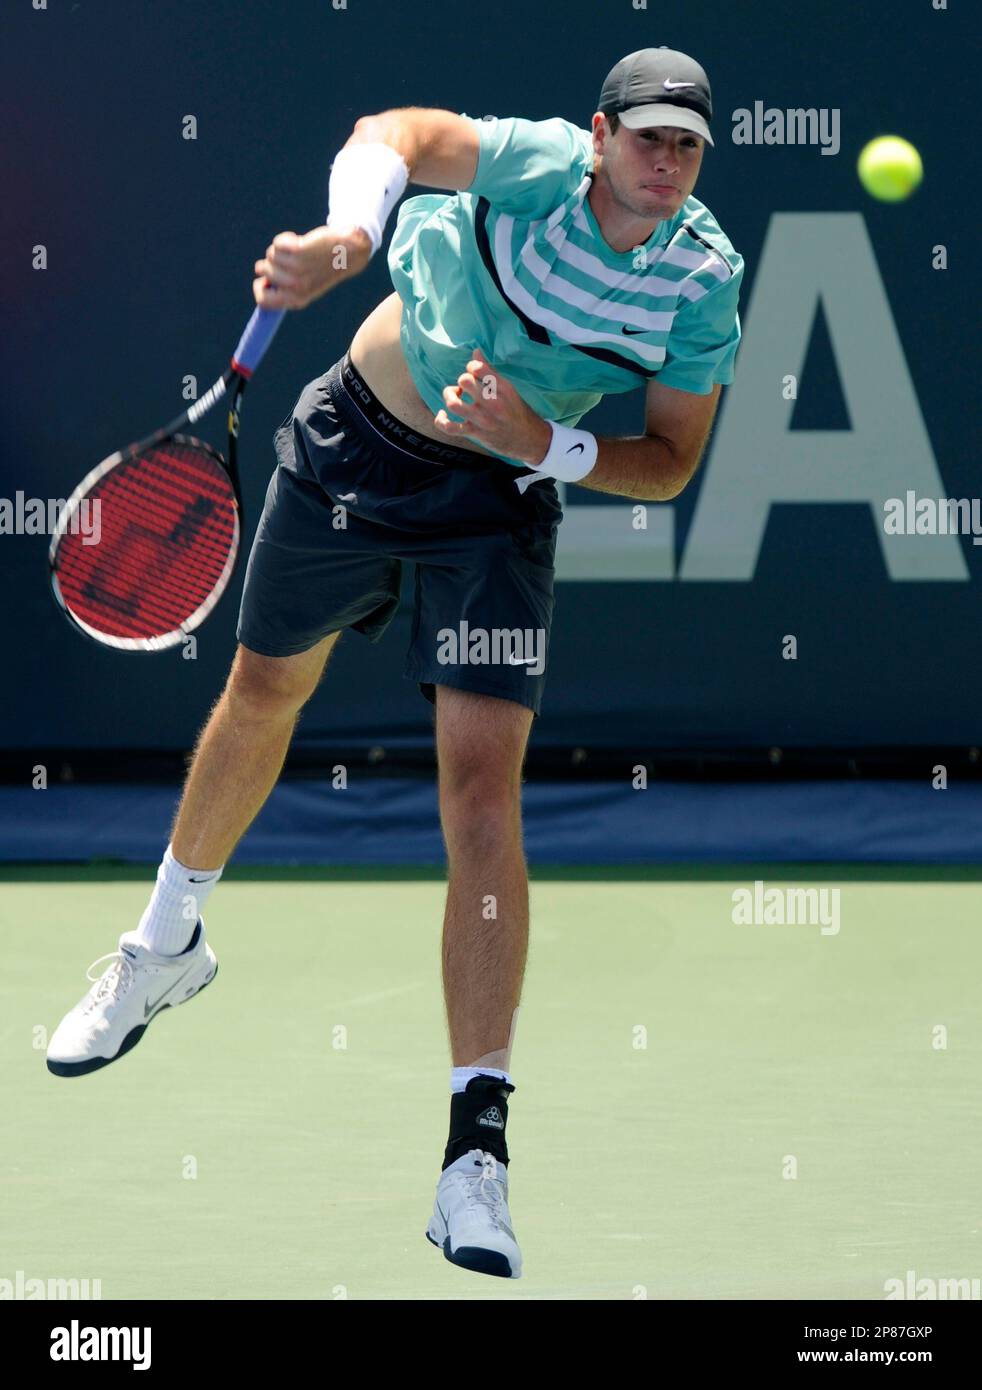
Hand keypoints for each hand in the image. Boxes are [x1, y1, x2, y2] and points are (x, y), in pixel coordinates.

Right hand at [253, 225, 372, 309]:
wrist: (347, 252)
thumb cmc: (323, 268)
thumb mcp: (306, 286)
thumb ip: (285, 288)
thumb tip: (263, 280)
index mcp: (297, 299)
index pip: (264, 301)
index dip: (259, 287)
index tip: (264, 278)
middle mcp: (296, 287)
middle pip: (264, 271)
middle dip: (272, 261)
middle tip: (291, 259)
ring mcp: (298, 269)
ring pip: (270, 254)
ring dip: (280, 248)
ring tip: (298, 250)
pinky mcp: (299, 251)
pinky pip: (277, 243)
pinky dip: (285, 238)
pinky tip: (299, 240)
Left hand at [433, 350, 551, 464]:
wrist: (528, 440)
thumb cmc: (517, 412)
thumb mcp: (509, 390)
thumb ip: (491, 371)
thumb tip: (475, 351)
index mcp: (503, 389)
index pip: (478, 368)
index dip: (471, 367)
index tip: (474, 374)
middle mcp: (493, 403)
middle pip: (464, 382)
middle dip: (461, 381)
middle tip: (466, 387)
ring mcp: (483, 420)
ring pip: (453, 404)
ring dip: (449, 396)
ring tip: (454, 397)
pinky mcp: (475, 433)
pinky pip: (450, 428)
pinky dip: (440, 421)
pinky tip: (442, 415)